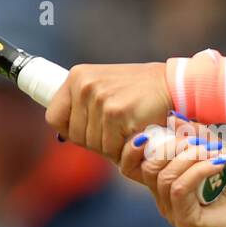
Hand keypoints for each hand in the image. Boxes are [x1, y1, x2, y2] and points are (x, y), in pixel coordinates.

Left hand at [44, 61, 170, 161]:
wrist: (172, 85)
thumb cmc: (138, 91)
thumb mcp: (103, 87)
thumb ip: (82, 106)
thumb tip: (62, 137)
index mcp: (77, 77)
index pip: (53, 117)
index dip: (70, 130)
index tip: (87, 130)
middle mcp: (84, 86)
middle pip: (75, 135)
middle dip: (95, 141)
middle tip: (116, 131)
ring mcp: (100, 99)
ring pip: (93, 144)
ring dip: (111, 146)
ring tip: (126, 130)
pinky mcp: (117, 114)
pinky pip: (110, 148)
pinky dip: (123, 149)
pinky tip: (134, 135)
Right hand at [119, 115, 225, 226]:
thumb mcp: (218, 150)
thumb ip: (197, 135)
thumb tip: (172, 118)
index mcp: (166, 182)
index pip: (134, 166)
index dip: (134, 148)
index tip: (153, 129)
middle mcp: (164, 198)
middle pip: (148, 169)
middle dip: (171, 148)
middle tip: (197, 142)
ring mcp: (173, 212)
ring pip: (165, 178)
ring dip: (189, 158)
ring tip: (213, 153)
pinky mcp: (185, 221)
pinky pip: (180, 189)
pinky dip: (198, 171)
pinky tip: (218, 164)